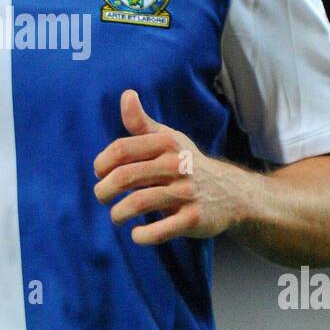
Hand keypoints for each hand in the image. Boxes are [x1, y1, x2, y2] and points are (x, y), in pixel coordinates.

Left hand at [92, 89, 247, 244]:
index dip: (101, 163)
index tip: (99, 173)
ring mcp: (186, 193)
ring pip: (138, 204)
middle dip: (103, 191)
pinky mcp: (194, 220)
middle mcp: (177, 165)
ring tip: (116, 216)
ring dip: (118, 214)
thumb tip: (126, 94)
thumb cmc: (186, 163)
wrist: (230, 193)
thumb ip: (141, 122)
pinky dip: (141, 235)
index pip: (121, 149)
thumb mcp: (167, 139)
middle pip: (125, 177)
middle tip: (102, 197)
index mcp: (166, 144)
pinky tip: (136, 234)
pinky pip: (159, 231)